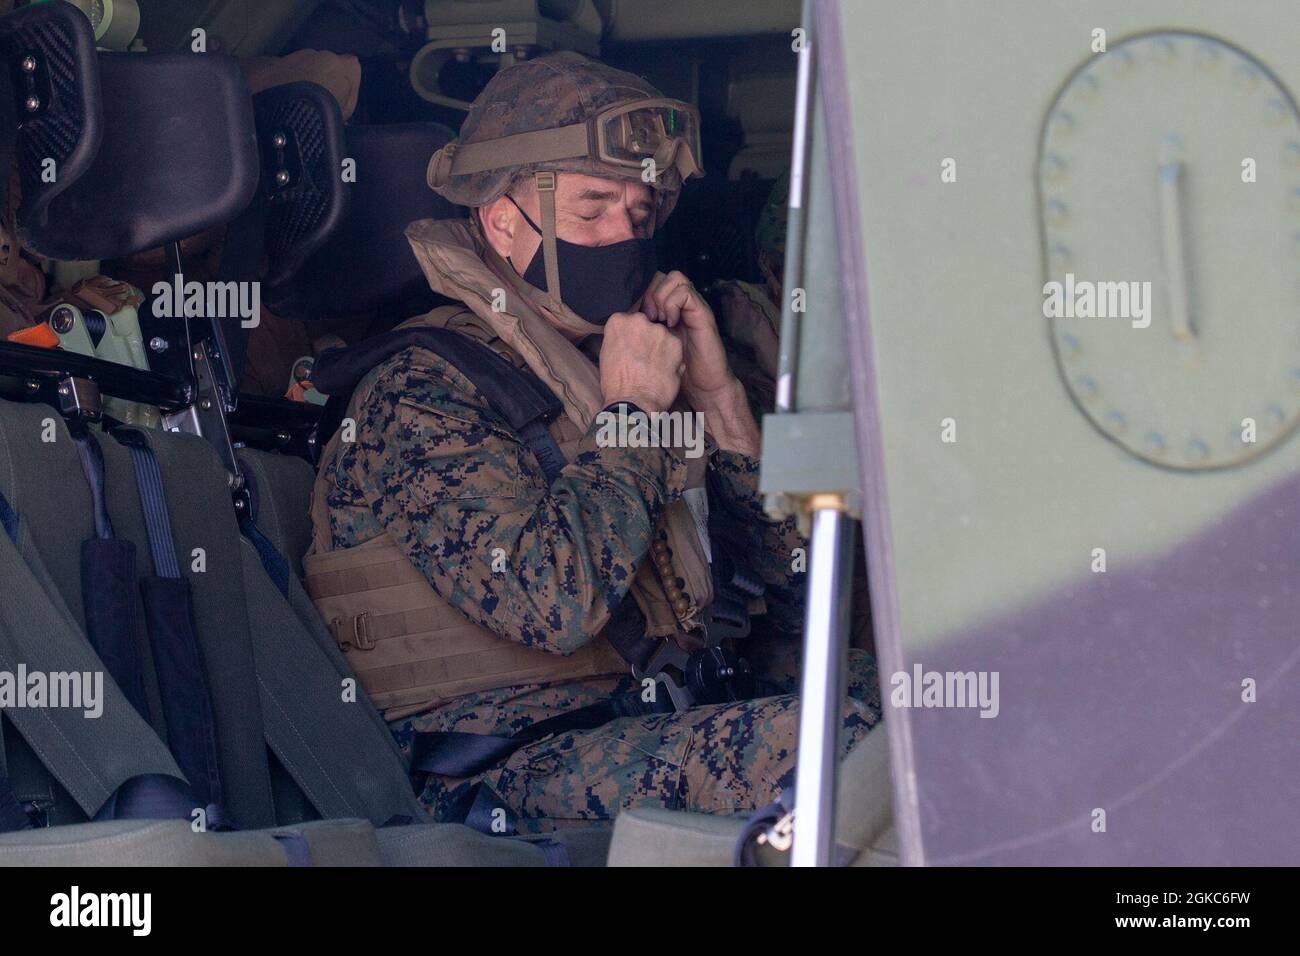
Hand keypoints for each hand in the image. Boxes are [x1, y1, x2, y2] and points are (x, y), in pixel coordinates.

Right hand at [600, 310, 683, 413]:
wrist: (633, 403)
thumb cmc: (616, 384)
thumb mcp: (606, 354)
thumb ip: (619, 338)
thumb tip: (627, 337)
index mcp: (618, 321)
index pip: (628, 321)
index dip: (631, 338)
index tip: (630, 349)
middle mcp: (639, 320)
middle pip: (646, 326)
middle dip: (646, 340)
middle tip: (642, 359)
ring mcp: (659, 330)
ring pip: (662, 336)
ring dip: (660, 348)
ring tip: (653, 368)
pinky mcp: (676, 343)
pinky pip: (675, 348)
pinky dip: (672, 358)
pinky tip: (663, 372)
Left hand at [643, 271, 736, 404]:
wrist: (702, 386)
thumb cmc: (675, 370)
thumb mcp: (651, 348)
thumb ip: (639, 333)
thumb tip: (616, 325)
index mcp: (667, 310)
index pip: (651, 284)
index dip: (640, 296)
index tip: (635, 318)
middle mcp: (681, 304)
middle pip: (661, 276)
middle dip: (651, 292)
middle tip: (648, 317)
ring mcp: (693, 306)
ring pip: (675, 278)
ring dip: (662, 296)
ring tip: (659, 319)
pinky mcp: (702, 313)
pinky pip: (685, 293)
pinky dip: (673, 303)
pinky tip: (670, 323)